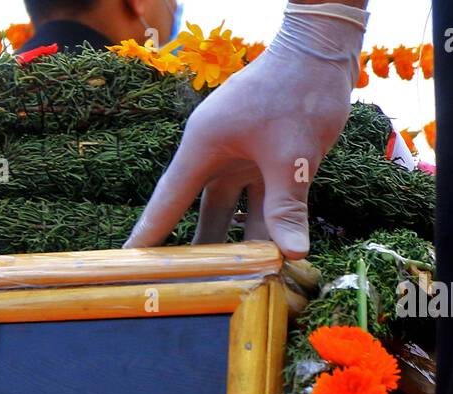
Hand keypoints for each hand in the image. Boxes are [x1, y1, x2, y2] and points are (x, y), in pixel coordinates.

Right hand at [125, 3, 366, 258]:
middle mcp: (215, 153)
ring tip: (229, 281)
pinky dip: (264, 223)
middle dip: (195, 248)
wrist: (325, 48)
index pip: (169, 199)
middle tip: (180, 286)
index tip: (128, 260)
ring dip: (235, 241)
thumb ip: (287, 207)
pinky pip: (257, 199)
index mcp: (204, 146)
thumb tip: (293, 254)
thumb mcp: (293, 155)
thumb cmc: (300, 91)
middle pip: (199, 210)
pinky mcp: (264, 156)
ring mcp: (240, 155)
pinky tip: (270, 253)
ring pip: (230, 208)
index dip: (149, 232)